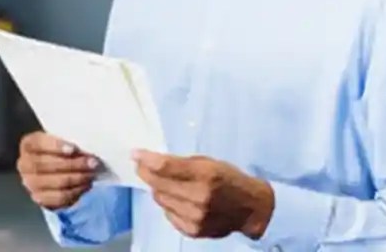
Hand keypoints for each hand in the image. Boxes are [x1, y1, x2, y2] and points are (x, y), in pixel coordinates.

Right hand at [16, 132, 98, 209]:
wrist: (52, 172)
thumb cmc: (59, 152)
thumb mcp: (61, 142)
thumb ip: (69, 144)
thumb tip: (87, 152)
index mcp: (28, 145)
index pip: (38, 143)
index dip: (55, 146)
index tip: (73, 149)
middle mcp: (24, 164)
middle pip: (46, 165)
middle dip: (72, 164)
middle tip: (92, 163)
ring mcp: (30, 184)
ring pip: (55, 182)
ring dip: (77, 178)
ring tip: (91, 174)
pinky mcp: (40, 199)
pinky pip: (59, 197)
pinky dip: (75, 191)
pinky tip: (86, 185)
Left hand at [133, 150, 274, 239]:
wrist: (251, 209)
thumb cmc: (229, 179)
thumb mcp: (209, 162)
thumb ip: (182, 163)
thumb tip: (152, 161)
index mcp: (205, 174)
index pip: (164, 166)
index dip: (145, 159)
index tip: (134, 154)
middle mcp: (199, 197)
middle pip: (158, 183)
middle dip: (145, 172)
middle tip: (140, 165)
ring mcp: (195, 217)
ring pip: (160, 199)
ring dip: (156, 188)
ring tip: (161, 181)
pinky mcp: (193, 230)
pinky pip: (168, 214)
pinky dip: (168, 204)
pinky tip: (175, 197)